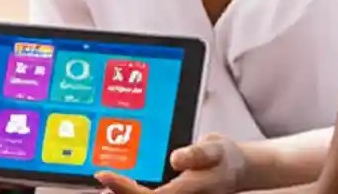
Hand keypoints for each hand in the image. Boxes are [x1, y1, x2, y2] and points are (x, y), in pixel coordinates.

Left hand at [96, 134, 247, 193]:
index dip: (124, 188)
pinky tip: (121, 186)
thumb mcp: (215, 148)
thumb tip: (176, 158)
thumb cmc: (224, 158)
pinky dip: (132, 192)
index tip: (105, 175)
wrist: (237, 169)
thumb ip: (197, 153)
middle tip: (101, 180)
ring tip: (106, 184)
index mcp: (190, 191)